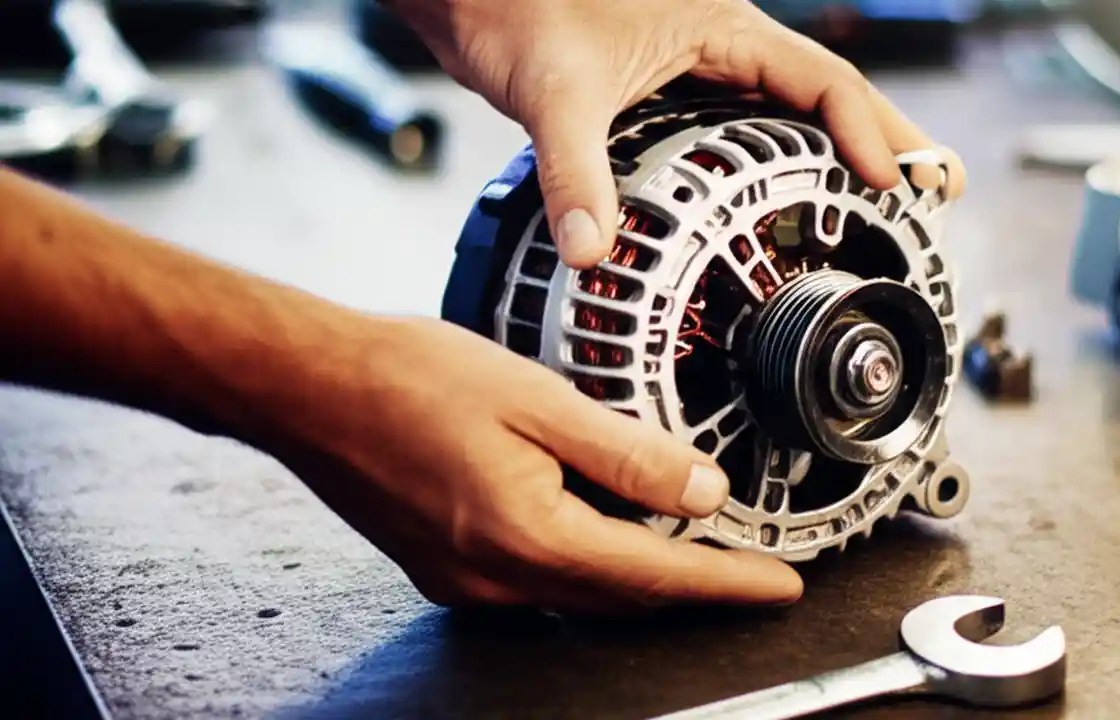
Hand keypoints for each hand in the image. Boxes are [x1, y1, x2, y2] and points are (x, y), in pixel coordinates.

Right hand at [276, 317, 802, 611]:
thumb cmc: (409, 380)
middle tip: (746, 566)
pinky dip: (586, 561)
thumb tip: (702, 490)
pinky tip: (601, 526)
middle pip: (622, 597)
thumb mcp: (538, 401)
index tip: (779, 588)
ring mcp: (466, 582)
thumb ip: (628, 454)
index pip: (656, 575)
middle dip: (691, 586)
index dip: (727, 583)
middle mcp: (497, 578)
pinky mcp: (445, 569)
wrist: (310, 386)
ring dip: (640, 576)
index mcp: (529, 536)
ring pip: (581, 594)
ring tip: (689, 544)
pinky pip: (538, 581)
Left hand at [389, 0, 966, 267]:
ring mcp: (690, 66)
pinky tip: (770, 199)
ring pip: (778, 114)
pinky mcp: (657, 90)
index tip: (899, 181)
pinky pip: (729, 131)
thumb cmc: (506, 2)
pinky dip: (759, 164)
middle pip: (821, 96)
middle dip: (878, 140)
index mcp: (719, 23)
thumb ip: (576, 174)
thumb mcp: (554, 92)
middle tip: (930, 189)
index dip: (869, 131)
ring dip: (825, 153)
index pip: (820, 80)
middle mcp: (715, 41)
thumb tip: (592, 252)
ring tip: (872, 201)